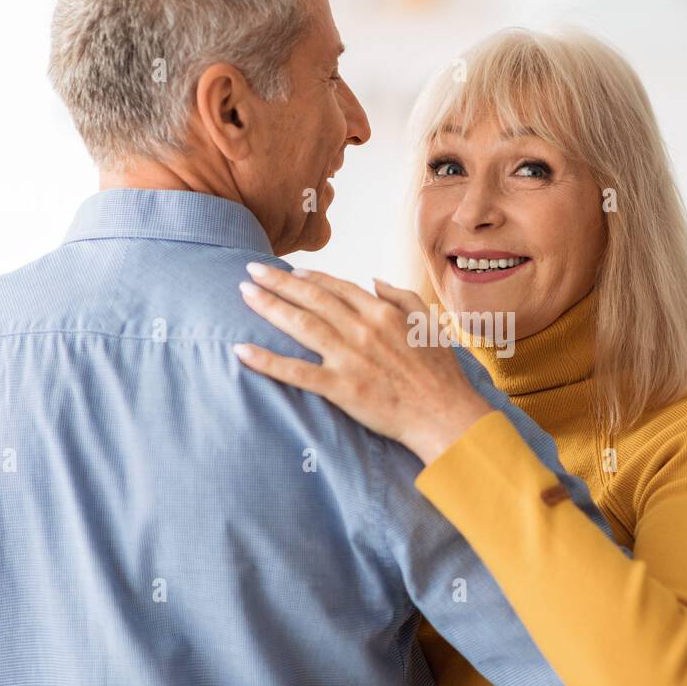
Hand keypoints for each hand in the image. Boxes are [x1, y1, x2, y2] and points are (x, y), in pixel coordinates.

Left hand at [235, 263, 493, 465]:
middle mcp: (361, 328)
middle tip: (251, 271)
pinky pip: (296, 372)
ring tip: (244, 294)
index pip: (336, 286)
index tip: (288, 272)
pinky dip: (267, 361)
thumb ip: (400, 296)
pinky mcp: (340, 388)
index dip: (308, 277)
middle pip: (311, 298)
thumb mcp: (427, 322)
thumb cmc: (440, 372)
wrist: (444, 414)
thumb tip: (373, 280)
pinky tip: (242, 351)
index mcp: (382, 311)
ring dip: (268, 307)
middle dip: (277, 281)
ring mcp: (349, 358)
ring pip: (300, 325)